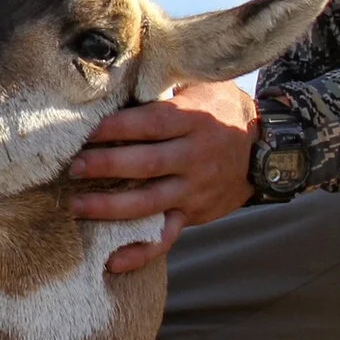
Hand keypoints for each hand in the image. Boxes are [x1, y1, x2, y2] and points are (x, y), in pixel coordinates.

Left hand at [69, 79, 259, 273]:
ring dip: (109, 207)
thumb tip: (117, 78)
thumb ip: (163, 86)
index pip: (149, 124)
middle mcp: (195, 157)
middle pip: (145, 164)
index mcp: (194, 120)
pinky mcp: (194, 214)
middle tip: (73, 167)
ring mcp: (195, 190)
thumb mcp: (200, 86)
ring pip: (149, 202)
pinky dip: (139, 252)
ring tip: (76, 205)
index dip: (115, 128)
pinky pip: (166, 237)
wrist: (267, 148)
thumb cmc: (221, 109)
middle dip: (105, 166)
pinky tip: (111, 260)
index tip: (84, 131)